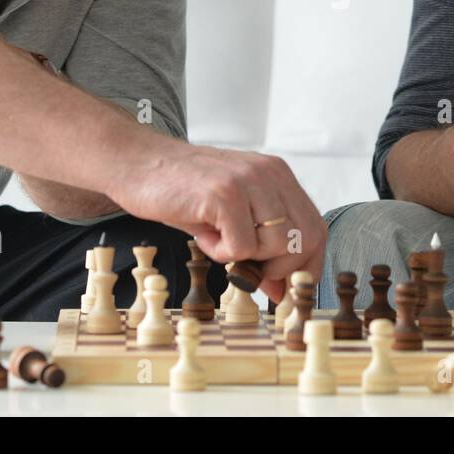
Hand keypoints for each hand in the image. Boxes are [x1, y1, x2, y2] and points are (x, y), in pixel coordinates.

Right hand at [115, 142, 327, 303]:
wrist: (137, 163)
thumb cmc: (182, 192)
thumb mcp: (230, 217)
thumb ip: (261, 246)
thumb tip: (281, 290)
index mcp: (277, 175)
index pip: (316, 227)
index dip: (307, 265)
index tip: (286, 287)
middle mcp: (270, 174)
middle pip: (305, 239)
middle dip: (280, 269)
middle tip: (247, 269)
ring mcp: (248, 181)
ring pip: (277, 245)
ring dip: (246, 257)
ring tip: (217, 240)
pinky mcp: (224, 194)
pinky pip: (241, 246)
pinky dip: (221, 253)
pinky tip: (203, 233)